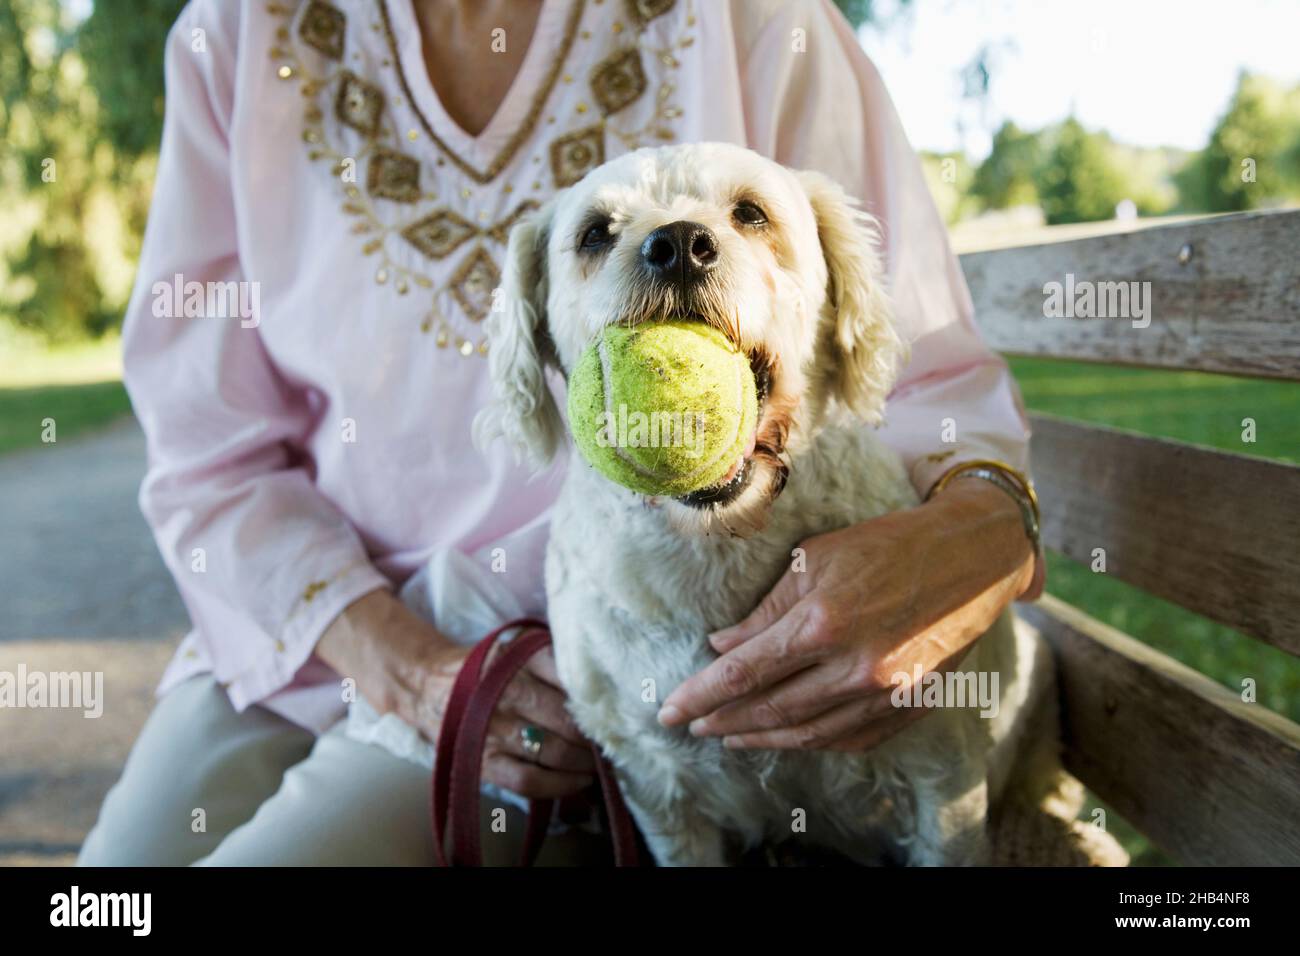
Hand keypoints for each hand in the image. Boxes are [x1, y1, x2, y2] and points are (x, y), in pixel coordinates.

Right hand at [317, 590, 595, 797]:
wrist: (428, 684)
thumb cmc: (488, 664)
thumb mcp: (518, 643)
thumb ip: (555, 655)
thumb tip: (604, 672)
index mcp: (518, 659)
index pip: (570, 678)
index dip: (600, 696)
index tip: (621, 705)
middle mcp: (507, 694)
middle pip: (568, 720)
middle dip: (598, 733)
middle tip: (618, 736)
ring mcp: (494, 731)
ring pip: (554, 753)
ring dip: (587, 761)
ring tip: (603, 760)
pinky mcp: (485, 762)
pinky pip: (530, 782)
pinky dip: (561, 786)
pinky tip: (580, 781)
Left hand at [656, 479, 1034, 751]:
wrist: (972, 557)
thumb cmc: (889, 545)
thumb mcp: (818, 558)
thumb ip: (768, 609)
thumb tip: (724, 646)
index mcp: (825, 622)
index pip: (744, 673)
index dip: (701, 695)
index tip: (670, 711)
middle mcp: (856, 667)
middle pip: (771, 709)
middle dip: (723, 721)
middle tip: (690, 726)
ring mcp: (887, 694)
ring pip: (808, 733)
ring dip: (762, 737)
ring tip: (728, 735)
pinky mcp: (910, 707)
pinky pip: (849, 739)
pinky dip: (811, 741)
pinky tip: (785, 736)